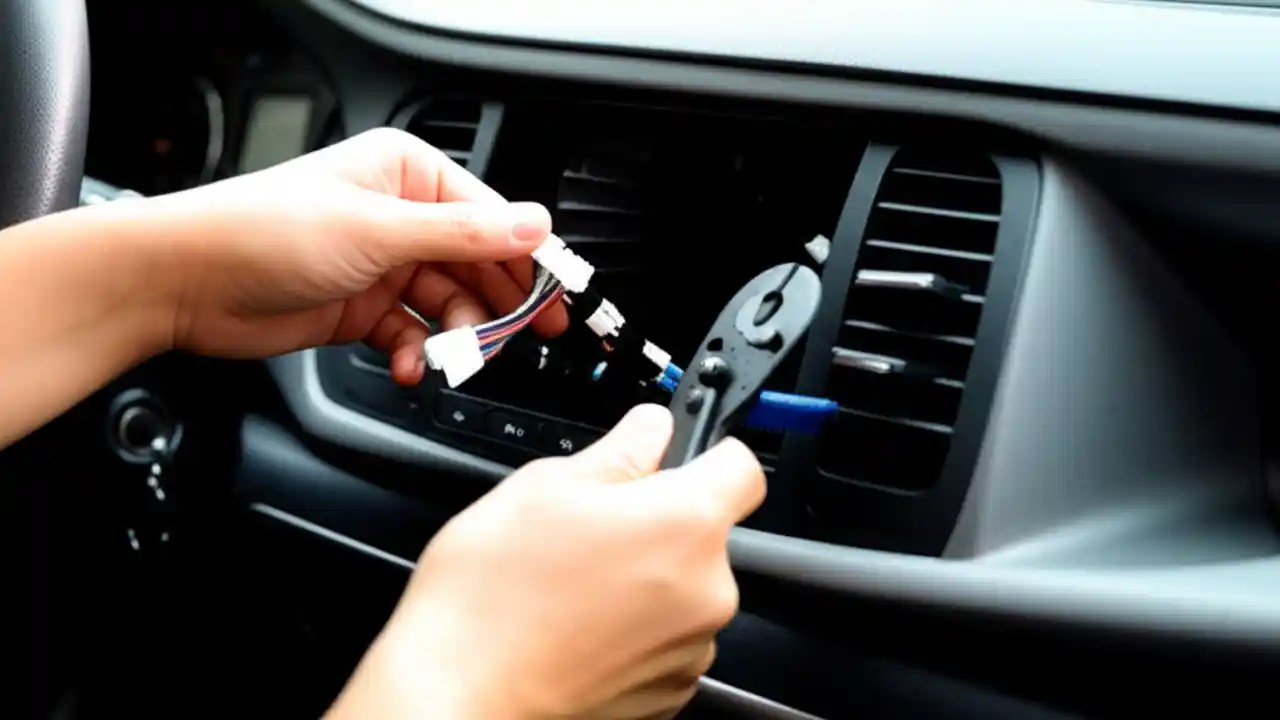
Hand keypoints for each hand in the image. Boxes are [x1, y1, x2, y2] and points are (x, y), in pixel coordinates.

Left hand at [140, 127, 567, 382]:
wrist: (187, 283)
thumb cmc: (265, 232)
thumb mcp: (377, 230)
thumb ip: (463, 235)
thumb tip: (534, 225)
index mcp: (409, 175)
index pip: (493, 217)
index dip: (530, 259)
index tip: (559, 296)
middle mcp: (402, 217)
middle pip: (478, 266)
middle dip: (495, 306)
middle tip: (520, 338)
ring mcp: (383, 265)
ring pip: (449, 307)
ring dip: (453, 337)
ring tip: (450, 357)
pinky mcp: (363, 309)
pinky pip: (412, 336)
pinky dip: (415, 356)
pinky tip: (407, 366)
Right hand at [328, 405, 766, 719]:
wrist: (460, 694)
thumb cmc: (493, 596)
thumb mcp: (545, 486)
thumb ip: (620, 450)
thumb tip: (652, 429)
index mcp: (686, 524)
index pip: (740, 466)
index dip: (707, 452)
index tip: (672, 459)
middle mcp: (708, 590)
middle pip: (706, 533)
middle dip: (659, 520)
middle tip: (591, 526)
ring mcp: (693, 648)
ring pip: (684, 586)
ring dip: (646, 576)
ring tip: (574, 581)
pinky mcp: (671, 690)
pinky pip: (667, 637)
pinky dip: (635, 626)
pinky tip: (579, 620)